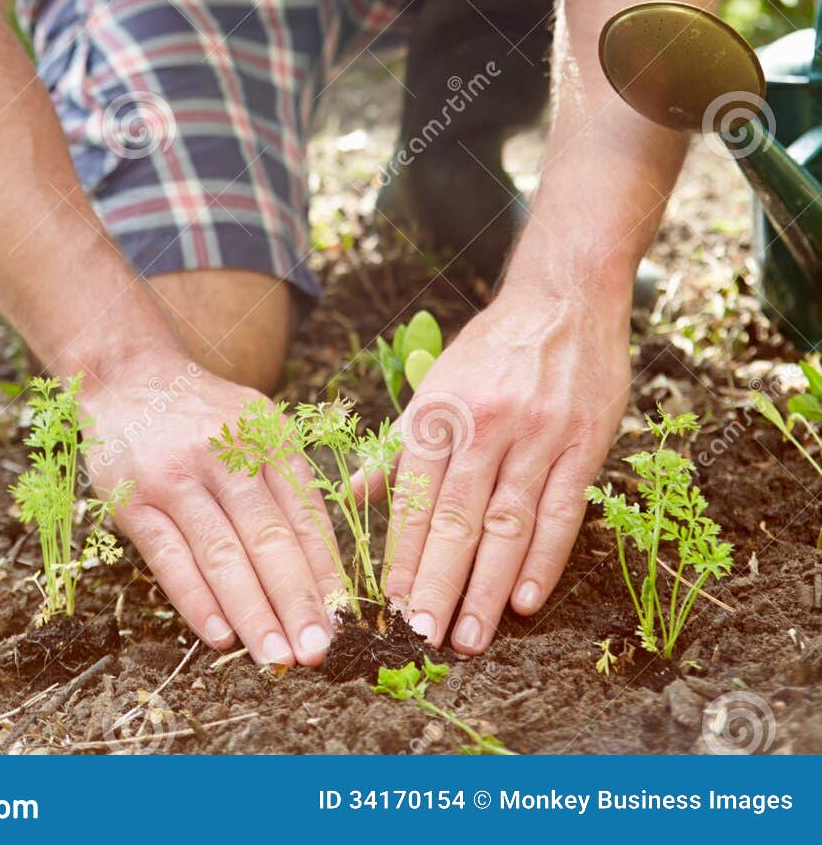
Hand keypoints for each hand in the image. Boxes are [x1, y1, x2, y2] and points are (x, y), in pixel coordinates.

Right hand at [83, 351, 340, 665]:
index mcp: (266, 435)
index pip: (303, 514)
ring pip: (221, 553)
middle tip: (318, 652)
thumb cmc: (205, 417)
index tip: (344, 622)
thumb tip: (324, 573)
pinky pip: (168, 558)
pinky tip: (220, 635)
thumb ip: (286, 485)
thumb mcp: (256, 427)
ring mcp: (175, 475)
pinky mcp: (132, 498)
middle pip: (268, 536)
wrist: (127, 375)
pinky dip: (197, 599)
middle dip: (296, 601)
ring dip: (253, 612)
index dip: (324, 572)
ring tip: (276, 658)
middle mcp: (224, 452)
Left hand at [381, 275, 630, 652]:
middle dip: (439, 584)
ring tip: (471, 637)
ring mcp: (538, 434)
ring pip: (508, 522)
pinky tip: (525, 600)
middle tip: (425, 639)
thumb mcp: (436, 385)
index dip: (403, 556)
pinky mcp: (585, 442)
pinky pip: (562, 510)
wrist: (564, 298)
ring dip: (488, 587)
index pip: (416, 496)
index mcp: (440, 411)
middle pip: (457, 518)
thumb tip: (353, 496)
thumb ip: (400, 446)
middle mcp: (484, 423)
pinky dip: (543, 560)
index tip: (391, 607)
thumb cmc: (493, 348)